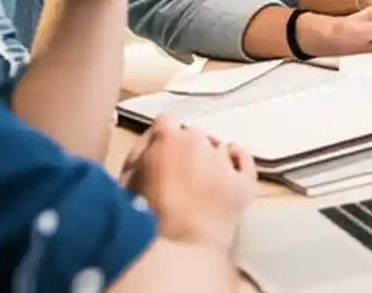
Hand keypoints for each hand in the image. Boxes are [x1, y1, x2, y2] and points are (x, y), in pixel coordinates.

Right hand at [120, 115, 256, 250]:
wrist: (177, 249)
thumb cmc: (143, 218)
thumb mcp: (125, 181)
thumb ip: (139, 153)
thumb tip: (151, 141)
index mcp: (169, 140)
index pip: (166, 121)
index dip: (162, 136)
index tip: (160, 151)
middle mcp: (202, 143)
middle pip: (193, 136)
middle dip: (185, 150)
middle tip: (178, 174)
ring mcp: (226, 162)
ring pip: (219, 148)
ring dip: (210, 160)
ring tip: (200, 184)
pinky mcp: (245, 182)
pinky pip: (244, 160)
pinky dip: (237, 163)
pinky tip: (227, 174)